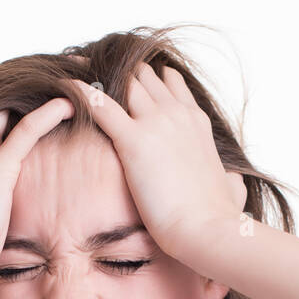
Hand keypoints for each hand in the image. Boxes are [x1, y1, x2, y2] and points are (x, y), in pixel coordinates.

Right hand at [0, 97, 74, 290]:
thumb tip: (5, 223)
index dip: (15, 117)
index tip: (41, 111)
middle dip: (28, 97)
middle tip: (61, 86)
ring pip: (13, 112)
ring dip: (43, 98)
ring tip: (73, 86)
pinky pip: (27, 129)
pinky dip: (49, 113)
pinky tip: (69, 104)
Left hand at [64, 62, 246, 263]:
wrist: (207, 228)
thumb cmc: (218, 215)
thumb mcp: (232, 187)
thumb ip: (230, 179)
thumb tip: (234, 181)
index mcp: (195, 122)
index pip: (170, 84)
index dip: (149, 80)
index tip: (133, 81)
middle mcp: (175, 113)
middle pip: (143, 77)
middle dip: (122, 74)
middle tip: (95, 73)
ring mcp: (155, 123)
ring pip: (125, 82)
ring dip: (102, 78)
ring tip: (78, 71)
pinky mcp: (133, 140)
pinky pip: (100, 104)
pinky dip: (80, 91)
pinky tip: (65, 83)